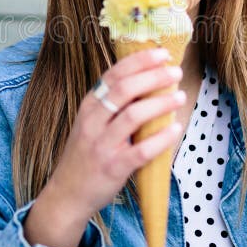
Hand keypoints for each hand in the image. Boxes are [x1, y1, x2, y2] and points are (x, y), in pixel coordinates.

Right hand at [24, 47, 184, 246]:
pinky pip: (141, 150)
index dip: (139, 61)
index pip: (114, 74)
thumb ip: (113, 104)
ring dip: (160, 103)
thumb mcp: (91, 123)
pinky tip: (175, 128)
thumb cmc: (85, 154)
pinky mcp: (114, 167)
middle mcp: (93, 121)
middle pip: (124, 90)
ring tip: (179, 96)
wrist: (67, 193)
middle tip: (175, 72)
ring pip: (133, 116)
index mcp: (89, 106)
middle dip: (153, 76)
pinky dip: (161, 138)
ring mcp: (102, 145)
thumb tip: (149, 81)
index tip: (161, 53)